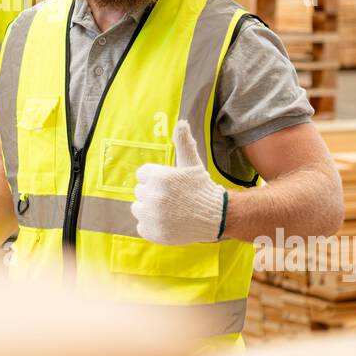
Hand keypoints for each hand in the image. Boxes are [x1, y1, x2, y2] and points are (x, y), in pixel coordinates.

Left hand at [131, 120, 226, 246]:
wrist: (216, 216)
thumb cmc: (201, 188)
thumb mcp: (191, 164)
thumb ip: (183, 143)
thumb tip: (181, 122)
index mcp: (159, 177)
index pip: (142, 174)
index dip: (156, 178)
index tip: (170, 184)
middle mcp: (153, 196)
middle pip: (140, 192)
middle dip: (154, 193)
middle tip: (173, 198)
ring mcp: (152, 217)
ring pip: (138, 209)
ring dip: (150, 210)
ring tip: (170, 210)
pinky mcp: (153, 233)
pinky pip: (142, 227)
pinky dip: (152, 226)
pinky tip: (169, 222)